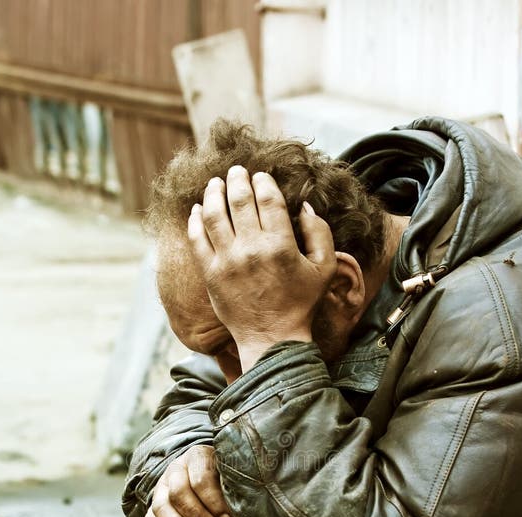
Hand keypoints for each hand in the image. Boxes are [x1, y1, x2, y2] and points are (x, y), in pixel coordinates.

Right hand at [144, 445, 232, 516]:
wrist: (210, 480)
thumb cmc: (225, 481)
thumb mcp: (231, 480)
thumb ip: (233, 494)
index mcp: (197, 456)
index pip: (201, 479)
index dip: (214, 502)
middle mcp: (176, 468)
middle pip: (178, 493)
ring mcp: (162, 486)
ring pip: (161, 507)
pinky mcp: (154, 503)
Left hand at [188, 166, 336, 369]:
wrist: (272, 339)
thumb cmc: (301, 304)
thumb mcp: (325, 269)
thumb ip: (321, 234)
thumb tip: (305, 207)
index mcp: (281, 244)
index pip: (267, 198)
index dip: (262, 181)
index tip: (260, 176)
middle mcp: (252, 249)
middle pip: (239, 200)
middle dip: (237, 179)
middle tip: (236, 171)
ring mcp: (228, 261)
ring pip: (214, 214)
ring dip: (213, 192)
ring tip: (215, 183)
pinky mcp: (211, 274)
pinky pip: (197, 239)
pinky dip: (196, 220)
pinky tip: (198, 209)